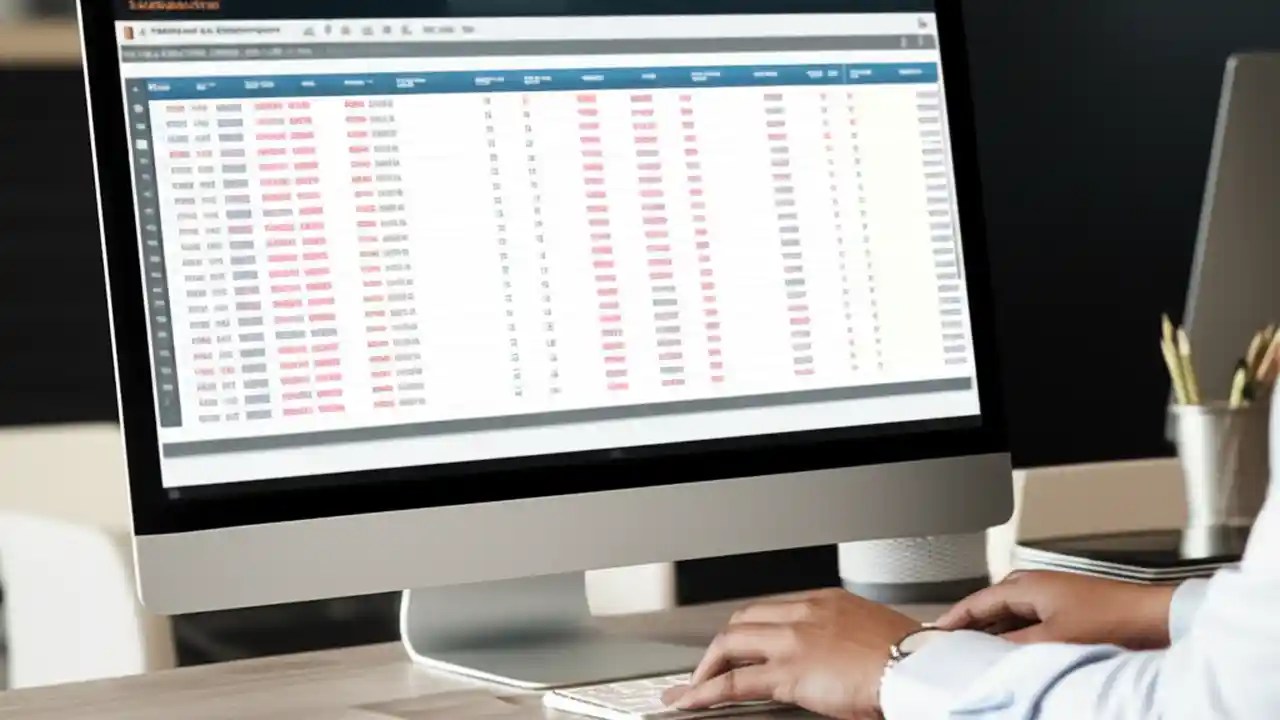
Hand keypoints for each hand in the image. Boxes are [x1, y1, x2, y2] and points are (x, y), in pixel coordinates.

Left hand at [660, 588, 920, 719]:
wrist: (919, 669)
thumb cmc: (910, 658)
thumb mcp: (875, 636)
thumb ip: (847, 641)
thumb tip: (839, 661)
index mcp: (826, 601)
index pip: (773, 609)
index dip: (752, 628)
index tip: (744, 643)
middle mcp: (803, 614)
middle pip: (743, 620)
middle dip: (723, 643)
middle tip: (713, 664)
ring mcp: (791, 641)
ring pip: (730, 644)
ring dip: (708, 666)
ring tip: (694, 686)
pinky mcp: (787, 673)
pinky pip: (733, 682)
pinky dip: (705, 691)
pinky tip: (692, 700)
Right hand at [936, 570, 1176, 648]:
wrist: (1148, 618)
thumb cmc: (1108, 619)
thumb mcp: (1052, 639)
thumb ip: (1015, 644)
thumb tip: (990, 651)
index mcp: (1025, 585)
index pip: (976, 601)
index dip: (954, 618)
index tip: (936, 633)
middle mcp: (1034, 585)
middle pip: (990, 606)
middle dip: (971, 625)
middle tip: (954, 645)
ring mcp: (1049, 595)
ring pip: (1008, 614)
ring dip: (993, 631)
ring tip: (981, 651)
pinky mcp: (1063, 607)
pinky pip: (1026, 619)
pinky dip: (1013, 633)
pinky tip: (1014, 650)